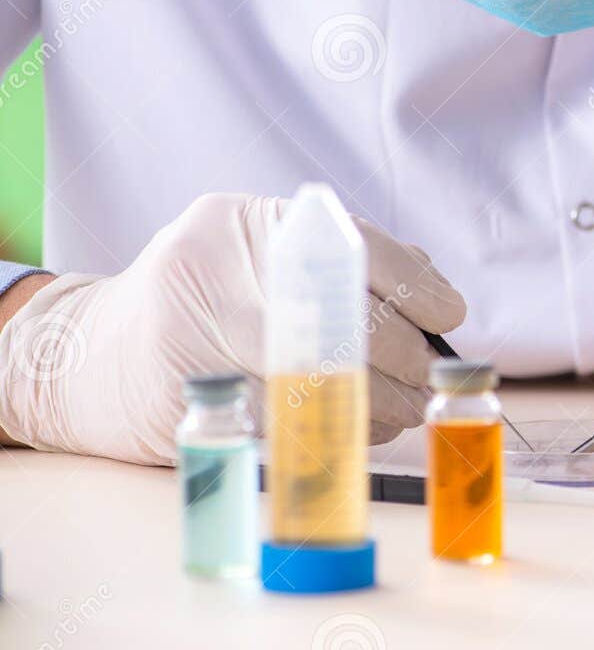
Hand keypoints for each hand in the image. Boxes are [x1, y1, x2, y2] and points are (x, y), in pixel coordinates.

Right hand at [0, 193, 466, 462]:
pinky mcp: (182, 389)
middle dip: (401, 357)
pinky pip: (283, 417)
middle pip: (344, 315)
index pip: (356, 244)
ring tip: (402, 409)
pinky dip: (331, 428)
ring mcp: (193, 325)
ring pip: (319, 373)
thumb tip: (434, 290)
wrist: (90, 357)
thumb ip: (346, 265)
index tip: (447, 316)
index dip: (415, 285)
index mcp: (251, 221)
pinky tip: (353, 427)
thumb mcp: (265, 261)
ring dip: (376, 401)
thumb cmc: (202, 307)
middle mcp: (218, 261)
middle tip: (427, 380)